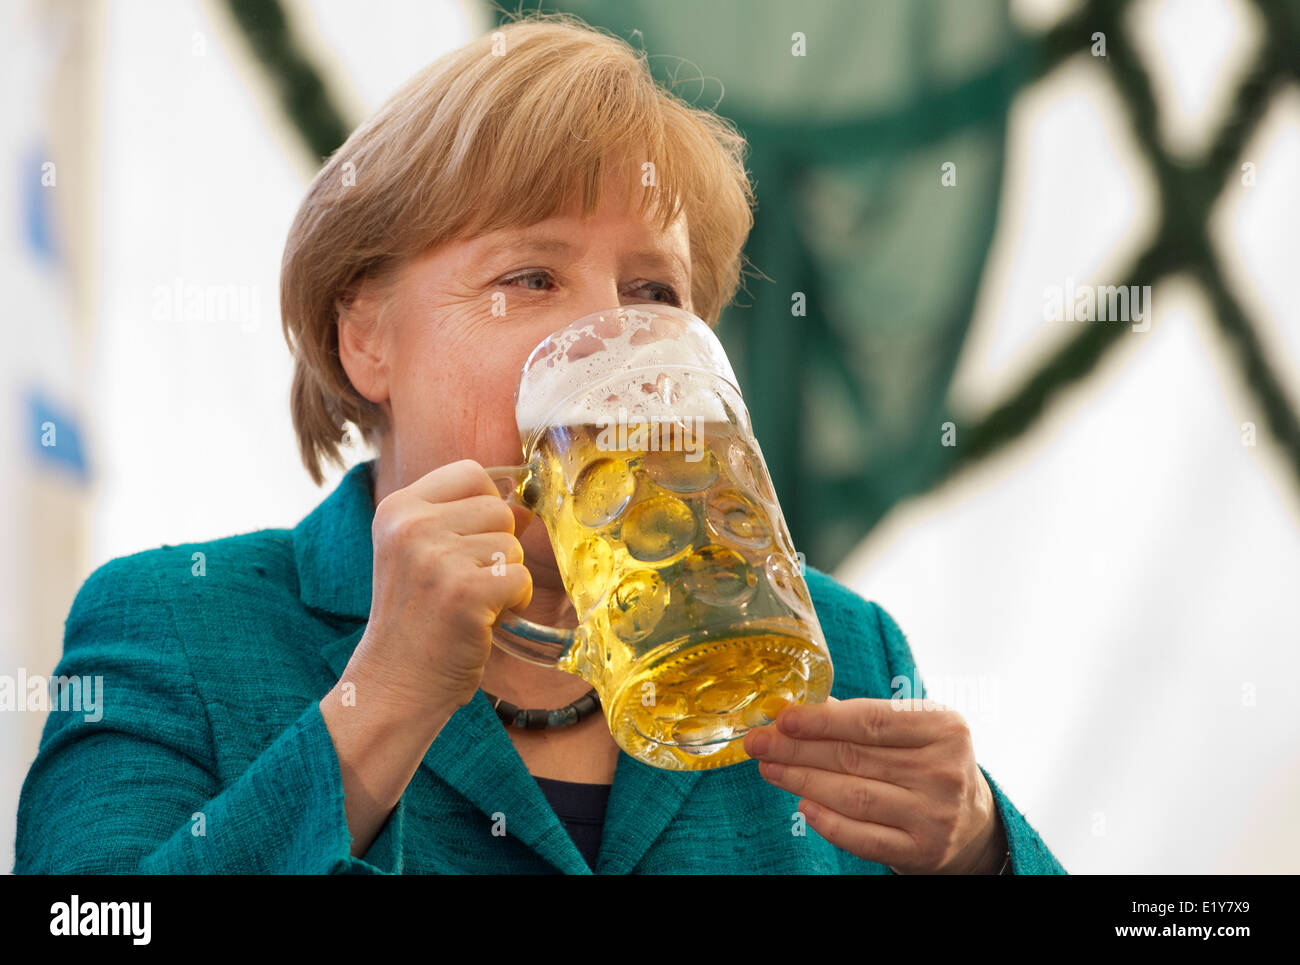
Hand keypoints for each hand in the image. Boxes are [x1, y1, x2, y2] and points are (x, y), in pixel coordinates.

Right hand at [348, 459, 533, 721]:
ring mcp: (436, 558)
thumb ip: (462, 520)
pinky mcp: (464, 592)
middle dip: (498, 547)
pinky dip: (515, 602)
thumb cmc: (416, 618)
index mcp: (398, 508)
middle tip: (468, 582)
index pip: (470, 473)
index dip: (486, 504)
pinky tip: (484, 619)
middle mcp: (412, 526)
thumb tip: (523, 505)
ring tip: (472, 602)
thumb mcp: (420, 553)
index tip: (472, 540)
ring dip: (506, 577)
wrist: (393, 683)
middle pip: (498, 508)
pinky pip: (521, 577)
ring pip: (513, 544)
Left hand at [742, 696, 1006, 873]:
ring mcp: (935, 815)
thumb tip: (795, 707)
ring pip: (854, 796)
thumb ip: (858, 717)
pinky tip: (803, 805)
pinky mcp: (922, 850)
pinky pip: (864, 838)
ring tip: (770, 769)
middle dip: (798, 749)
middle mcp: (943, 771)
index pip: (871, 720)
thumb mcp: (909, 730)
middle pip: (854, 757)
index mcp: (943, 728)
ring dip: (803, 781)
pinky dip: (829, 823)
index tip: (783, 718)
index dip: (822, 720)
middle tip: (759, 743)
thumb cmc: (928, 762)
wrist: (972, 822)